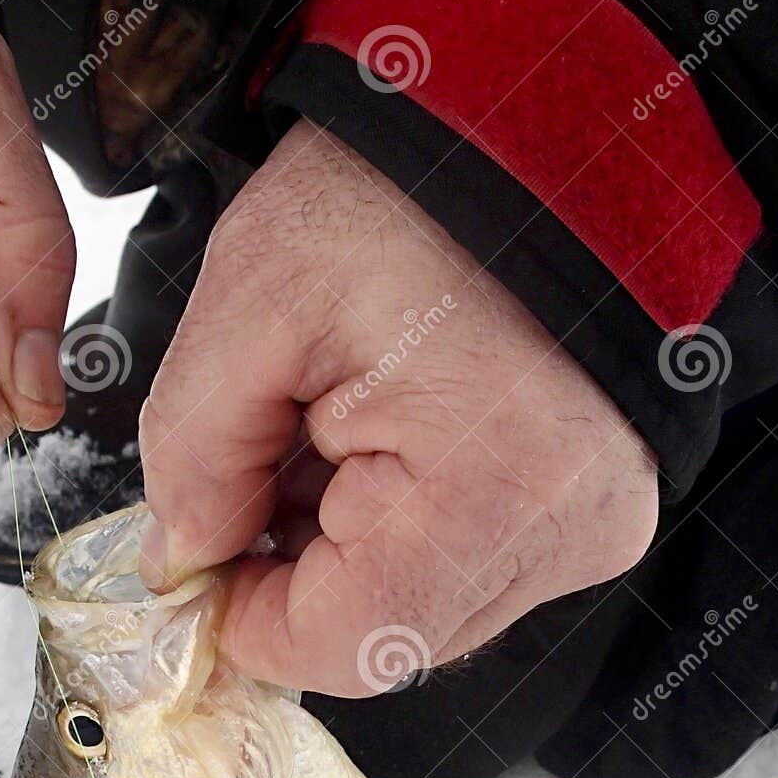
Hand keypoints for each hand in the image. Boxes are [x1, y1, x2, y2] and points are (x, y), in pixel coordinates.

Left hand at [139, 121, 657, 695]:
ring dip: (350, 555)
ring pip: (422, 615)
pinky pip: (468, 573)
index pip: (340, 647)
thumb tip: (182, 561)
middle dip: (296, 578)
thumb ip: (194, 455)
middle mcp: (564, 536)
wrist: (530, 130)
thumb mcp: (255, 299)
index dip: (246, 621)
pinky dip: (404, 533)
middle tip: (264, 470)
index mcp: (488, 491)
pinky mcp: (595, 516)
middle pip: (381, 641)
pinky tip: (384, 447)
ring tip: (331, 437)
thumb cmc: (410, 194)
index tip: (199, 561)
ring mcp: (591, 531)